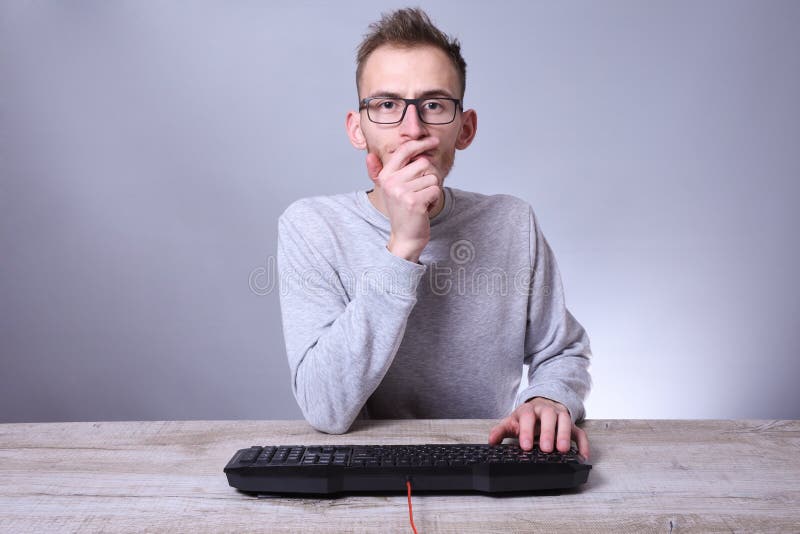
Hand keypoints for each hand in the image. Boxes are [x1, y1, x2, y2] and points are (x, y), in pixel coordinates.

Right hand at [366, 137, 441, 261]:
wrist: (406, 237)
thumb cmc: (403, 211)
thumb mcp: (392, 189)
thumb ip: (384, 171)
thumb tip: (369, 156)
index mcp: (385, 176)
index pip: (405, 150)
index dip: (421, 143)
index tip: (433, 141)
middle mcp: (391, 182)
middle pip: (424, 163)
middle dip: (430, 176)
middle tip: (423, 191)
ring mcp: (402, 192)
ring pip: (432, 177)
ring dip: (432, 190)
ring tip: (422, 201)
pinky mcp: (414, 202)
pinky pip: (436, 190)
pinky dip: (435, 199)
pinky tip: (426, 208)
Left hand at [488, 397, 589, 458]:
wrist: (542, 404)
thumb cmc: (526, 418)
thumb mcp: (512, 422)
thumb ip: (500, 431)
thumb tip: (491, 441)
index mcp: (529, 410)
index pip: (527, 417)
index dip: (526, 431)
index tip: (525, 446)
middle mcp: (546, 411)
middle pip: (549, 417)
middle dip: (548, 432)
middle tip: (546, 449)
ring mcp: (561, 416)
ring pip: (565, 421)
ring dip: (565, 435)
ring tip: (563, 450)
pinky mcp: (572, 425)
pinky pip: (580, 432)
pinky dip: (583, 444)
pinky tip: (582, 456)